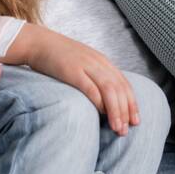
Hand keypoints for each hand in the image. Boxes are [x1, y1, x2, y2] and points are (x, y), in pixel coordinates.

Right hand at [12, 24, 139, 135]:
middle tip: (126, 131)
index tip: (135, 121)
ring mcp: (86, 66)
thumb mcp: (83, 64)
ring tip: (117, 128)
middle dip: (126, 111)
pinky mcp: (72, 71)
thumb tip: (105, 102)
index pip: (124, 84)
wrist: (39, 42)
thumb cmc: (59, 58)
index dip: (132, 104)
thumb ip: (95, 77)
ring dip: (116, 111)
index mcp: (103, 62)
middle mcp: (98, 63)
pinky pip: (90, 87)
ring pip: (109, 89)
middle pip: (120, 89)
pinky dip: (99, 101)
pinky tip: (102, 113)